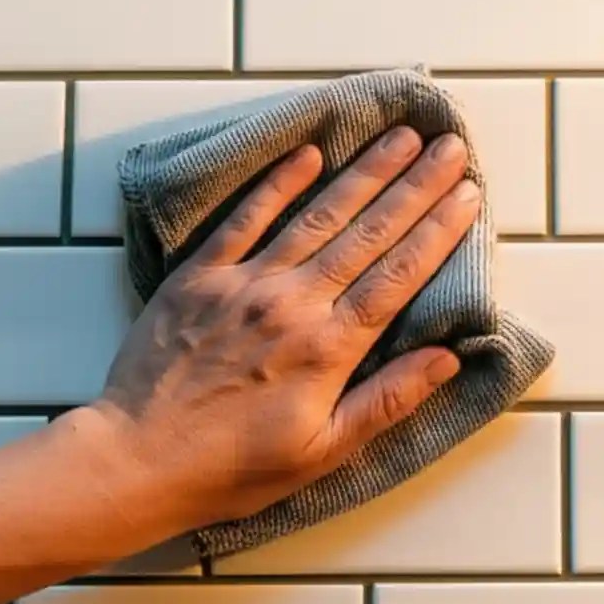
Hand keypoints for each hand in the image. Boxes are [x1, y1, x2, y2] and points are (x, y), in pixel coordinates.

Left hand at [81, 126, 480, 530]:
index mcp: (329, 348)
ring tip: (400, 136)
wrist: (136, 461)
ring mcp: (245, 282)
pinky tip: (309, 152)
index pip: (398, 275)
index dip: (438, 231)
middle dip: (416, 186)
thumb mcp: (324, 451)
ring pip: (318, 215)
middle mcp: (293, 303)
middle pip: (368, 233)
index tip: (468, 194)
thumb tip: (447, 358)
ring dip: (363, 172)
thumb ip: (388, 399)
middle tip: (450, 145)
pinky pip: (245, 218)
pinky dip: (278, 183)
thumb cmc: (234, 467)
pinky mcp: (200, 275)